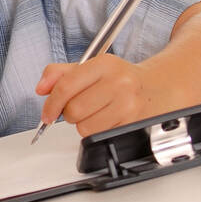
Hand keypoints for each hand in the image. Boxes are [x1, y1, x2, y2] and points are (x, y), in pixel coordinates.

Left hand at [36, 54, 158, 137]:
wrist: (158, 86)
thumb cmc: (120, 78)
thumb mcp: (91, 66)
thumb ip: (59, 73)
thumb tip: (41, 88)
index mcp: (105, 64)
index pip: (66, 86)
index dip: (51, 103)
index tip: (47, 113)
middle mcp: (119, 83)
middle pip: (74, 110)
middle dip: (70, 114)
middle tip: (79, 108)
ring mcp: (129, 105)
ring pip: (85, 127)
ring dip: (84, 124)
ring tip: (96, 113)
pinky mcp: (135, 124)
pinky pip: (101, 136)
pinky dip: (98, 132)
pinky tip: (107, 120)